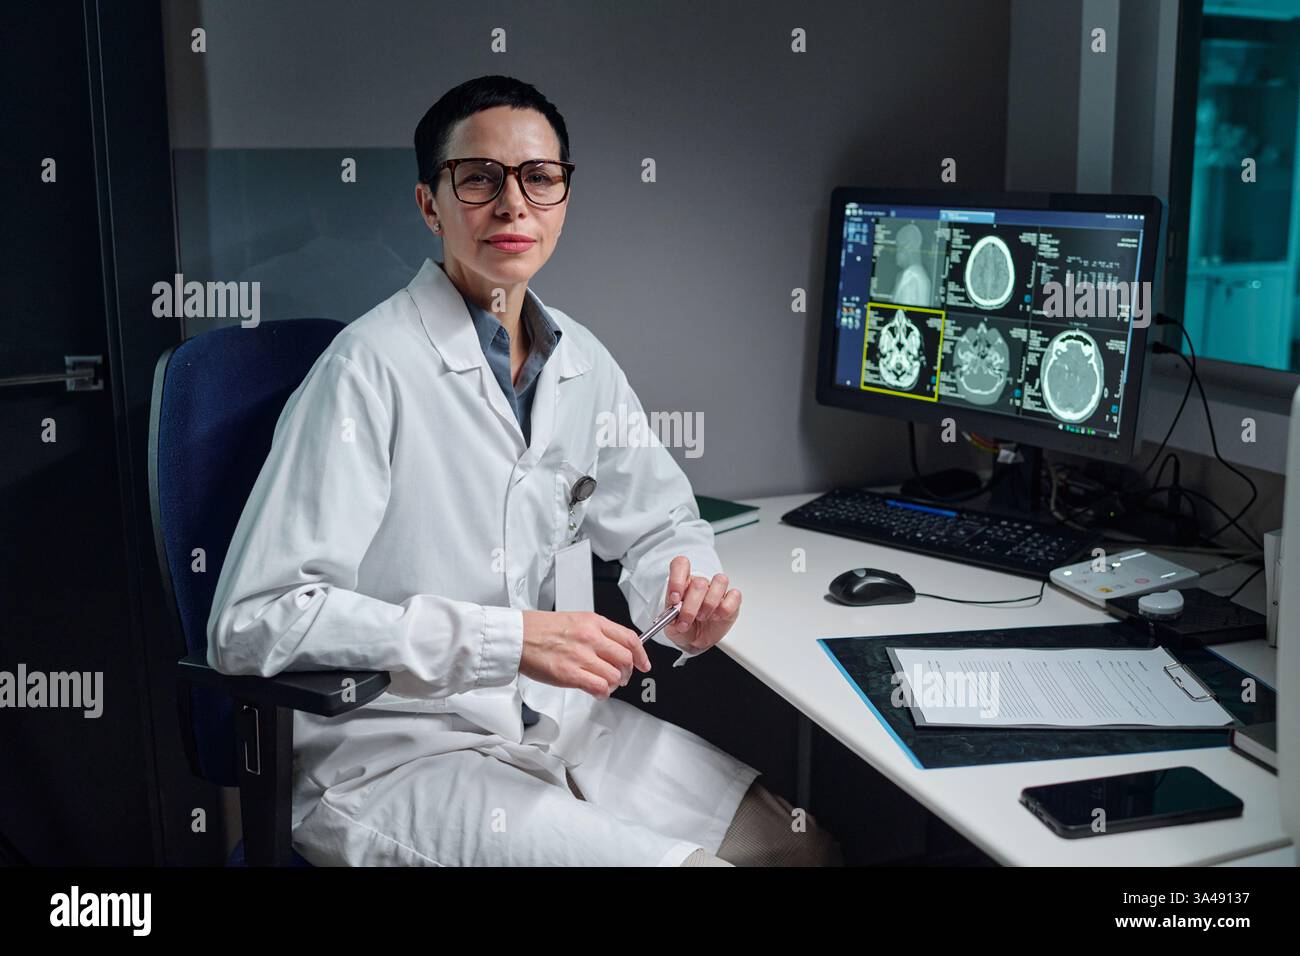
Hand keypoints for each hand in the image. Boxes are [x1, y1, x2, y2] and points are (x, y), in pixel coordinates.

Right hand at [519, 610, 650, 698]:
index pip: (630, 638)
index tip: (644, 663)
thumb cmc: (541, 629)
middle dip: (627, 672)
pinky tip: (597, 692)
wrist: (518, 636)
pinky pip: (599, 687)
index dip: (642, 654)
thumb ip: (598, 633)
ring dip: (614, 684)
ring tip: (605, 684)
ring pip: (614, 675)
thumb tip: (616, 648)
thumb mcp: (576, 620)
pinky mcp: (570, 674)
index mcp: (593, 622)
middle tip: (622, 677)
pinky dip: (603, 693)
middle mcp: (590, 637)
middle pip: (625, 659)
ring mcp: (581, 656)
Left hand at [661, 556, 741, 654]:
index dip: (677, 580)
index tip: (674, 599)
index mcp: (683, 583)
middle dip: (691, 606)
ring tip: (703, 617)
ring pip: (720, 581)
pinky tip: (717, 617)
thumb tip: (674, 614)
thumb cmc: (685, 628)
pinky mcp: (732, 600)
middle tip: (685, 621)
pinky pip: (734, 595)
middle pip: (699, 583)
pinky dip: (725, 608)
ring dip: (710, 603)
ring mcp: (717, 590)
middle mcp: (701, 583)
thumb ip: (670, 619)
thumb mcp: (671, 626)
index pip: (681, 565)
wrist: (696, 642)